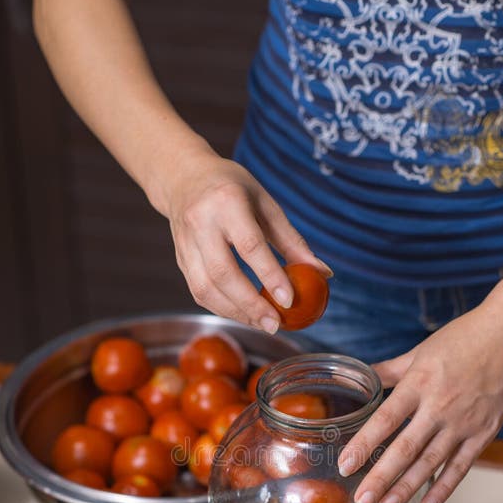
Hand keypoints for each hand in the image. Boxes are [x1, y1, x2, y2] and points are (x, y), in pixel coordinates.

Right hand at [163, 149, 331, 332]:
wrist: (184, 178)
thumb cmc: (233, 189)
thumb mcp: (266, 204)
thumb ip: (292, 240)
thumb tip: (323, 273)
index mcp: (226, 201)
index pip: (250, 245)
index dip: (270, 275)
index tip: (289, 300)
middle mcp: (200, 222)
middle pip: (223, 273)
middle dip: (251, 304)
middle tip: (275, 324)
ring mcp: (185, 243)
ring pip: (206, 288)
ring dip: (236, 312)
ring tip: (262, 324)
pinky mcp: (179, 260)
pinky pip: (198, 292)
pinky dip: (223, 309)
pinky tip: (243, 315)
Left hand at [338, 294, 502, 502]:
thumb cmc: (465, 338)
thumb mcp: (420, 351)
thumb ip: (390, 370)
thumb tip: (363, 376)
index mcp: (419, 383)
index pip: (385, 420)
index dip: (363, 445)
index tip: (345, 466)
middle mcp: (440, 406)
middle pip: (405, 449)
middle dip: (380, 479)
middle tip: (362, 501)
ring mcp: (464, 423)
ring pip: (430, 463)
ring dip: (407, 488)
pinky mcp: (484, 433)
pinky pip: (460, 467)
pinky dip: (444, 488)